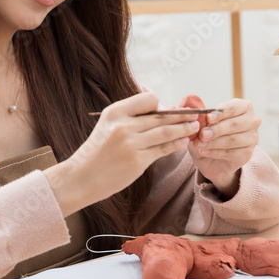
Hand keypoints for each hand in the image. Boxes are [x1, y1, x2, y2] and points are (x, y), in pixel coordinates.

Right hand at [45, 92, 199, 216]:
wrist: (81, 178)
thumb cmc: (97, 152)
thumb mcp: (107, 126)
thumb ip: (131, 117)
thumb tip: (164, 110)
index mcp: (115, 112)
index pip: (148, 99)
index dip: (161, 105)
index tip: (169, 111)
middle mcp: (123, 125)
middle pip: (161, 116)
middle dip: (181, 116)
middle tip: (196, 115)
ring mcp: (131, 144)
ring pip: (166, 132)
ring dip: (184, 129)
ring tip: (195, 127)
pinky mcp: (137, 161)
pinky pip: (163, 149)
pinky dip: (176, 144)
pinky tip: (184, 142)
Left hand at [188, 98, 260, 196]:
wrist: (212, 157)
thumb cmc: (209, 133)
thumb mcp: (203, 123)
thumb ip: (202, 116)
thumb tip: (194, 109)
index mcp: (243, 107)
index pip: (233, 107)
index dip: (221, 113)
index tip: (208, 118)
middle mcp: (252, 121)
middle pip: (234, 124)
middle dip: (216, 129)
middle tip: (202, 134)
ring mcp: (252, 138)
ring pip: (233, 140)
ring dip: (213, 143)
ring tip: (199, 144)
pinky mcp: (248, 154)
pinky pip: (232, 153)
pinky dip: (216, 153)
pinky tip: (204, 152)